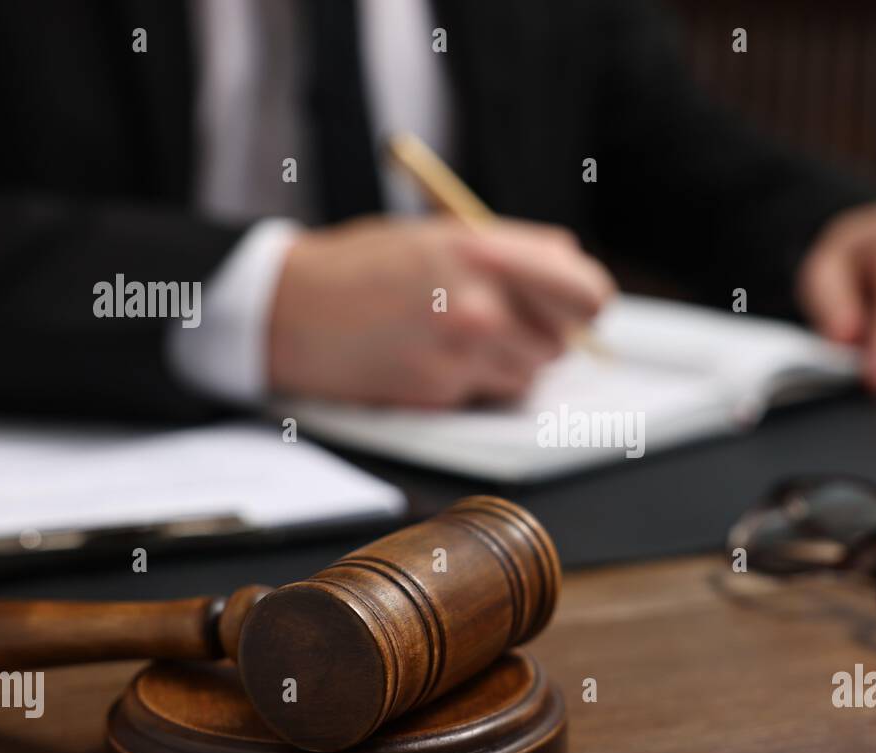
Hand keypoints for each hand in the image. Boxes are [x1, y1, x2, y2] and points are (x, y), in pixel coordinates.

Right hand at [268, 216, 615, 405]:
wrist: (290, 309)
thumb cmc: (364, 267)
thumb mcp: (440, 234)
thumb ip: (511, 253)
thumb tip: (571, 273)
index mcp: (485, 250)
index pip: (583, 290)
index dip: (585, 303)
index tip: (578, 307)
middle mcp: (480, 302)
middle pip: (562, 340)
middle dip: (540, 334)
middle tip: (501, 320)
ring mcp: (461, 352)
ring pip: (527, 374)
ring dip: (506, 363)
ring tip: (456, 337)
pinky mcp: (439, 392)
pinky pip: (485, 395)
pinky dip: (470, 384)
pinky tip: (429, 357)